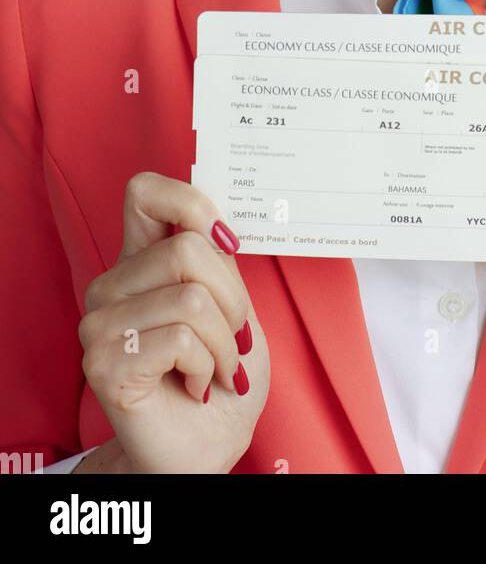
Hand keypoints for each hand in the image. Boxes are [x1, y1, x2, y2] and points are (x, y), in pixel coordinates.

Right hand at [77, 172, 269, 473]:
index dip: (193, 205)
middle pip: (188, 249)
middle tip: (236, 338)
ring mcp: (99, 324)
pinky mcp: (103, 363)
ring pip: (192, 298)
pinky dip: (209, 365)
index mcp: (138, 259)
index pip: (145, 191)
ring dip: (225, 342)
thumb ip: (214, 257)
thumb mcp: (231, 301)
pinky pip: (181, 338)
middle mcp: (110, 285)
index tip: (226, 245)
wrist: (207, 444)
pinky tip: (198, 385)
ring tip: (220, 367)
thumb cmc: (221, 372)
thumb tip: (216, 224)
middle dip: (233, 299)